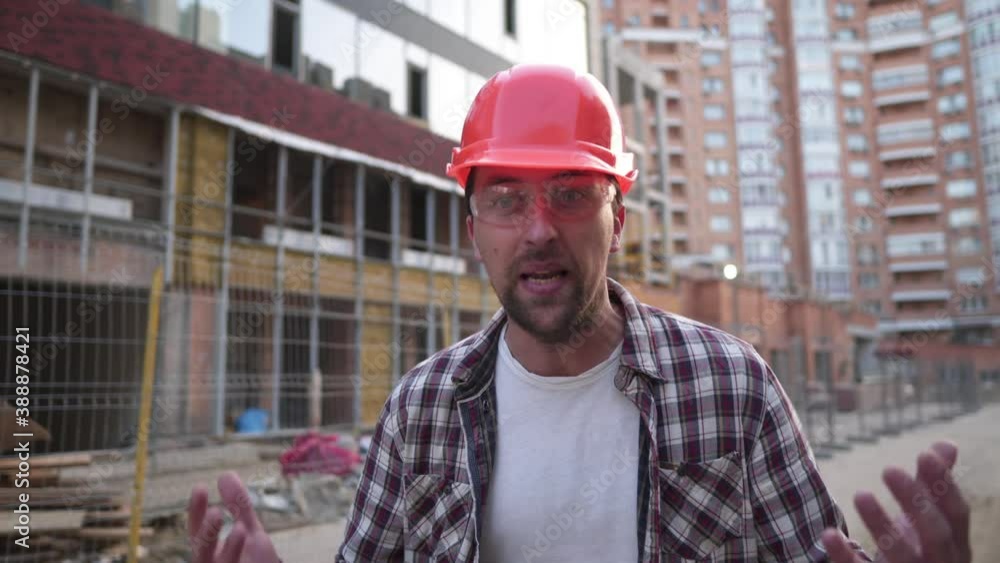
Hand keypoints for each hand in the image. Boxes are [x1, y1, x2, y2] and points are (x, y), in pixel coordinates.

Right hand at [187, 471, 280, 562]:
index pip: (198, 532)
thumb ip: (238, 507)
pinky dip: (237, 558)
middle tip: (215, 513)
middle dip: (206, 534)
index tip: (200, 487)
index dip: (196, 512)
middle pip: (201, 553)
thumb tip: (225, 474)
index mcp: (212, 554)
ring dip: (228, 551)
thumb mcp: (250, 533)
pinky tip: (247, 539)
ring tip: (240, 529)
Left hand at [822, 441, 971, 562]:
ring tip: (860, 494)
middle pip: (935, 534)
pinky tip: (828, 534)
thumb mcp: (929, 521)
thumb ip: (933, 487)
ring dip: (881, 525)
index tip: (923, 454)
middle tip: (890, 469)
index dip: (944, 485)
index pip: (957, 514)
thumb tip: (946, 444)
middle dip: (916, 502)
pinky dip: (845, 556)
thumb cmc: (921, 552)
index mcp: (955, 545)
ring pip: (901, 555)